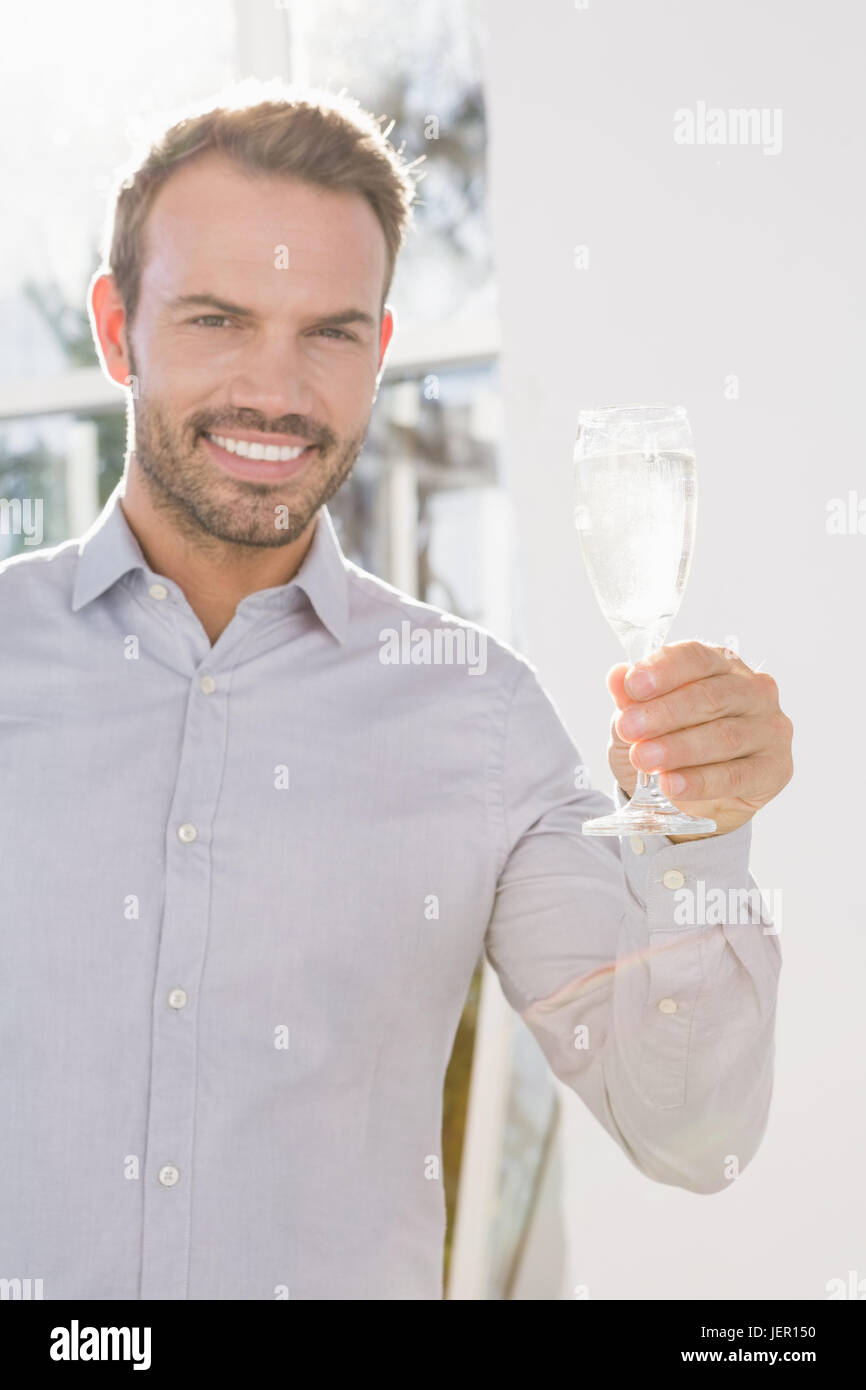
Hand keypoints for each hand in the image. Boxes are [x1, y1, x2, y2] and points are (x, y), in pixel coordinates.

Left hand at [607, 640, 793, 840]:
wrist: (694, 798)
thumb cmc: (670, 743)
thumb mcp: (641, 721)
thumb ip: (631, 700)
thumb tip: (616, 675)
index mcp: (720, 665)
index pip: (695, 657)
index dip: (663, 670)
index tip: (633, 686)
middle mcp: (753, 690)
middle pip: (709, 696)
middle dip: (664, 713)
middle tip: (628, 729)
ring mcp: (769, 728)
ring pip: (723, 736)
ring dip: (679, 748)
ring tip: (645, 759)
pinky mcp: (775, 768)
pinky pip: (737, 775)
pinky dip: (701, 781)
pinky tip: (673, 784)